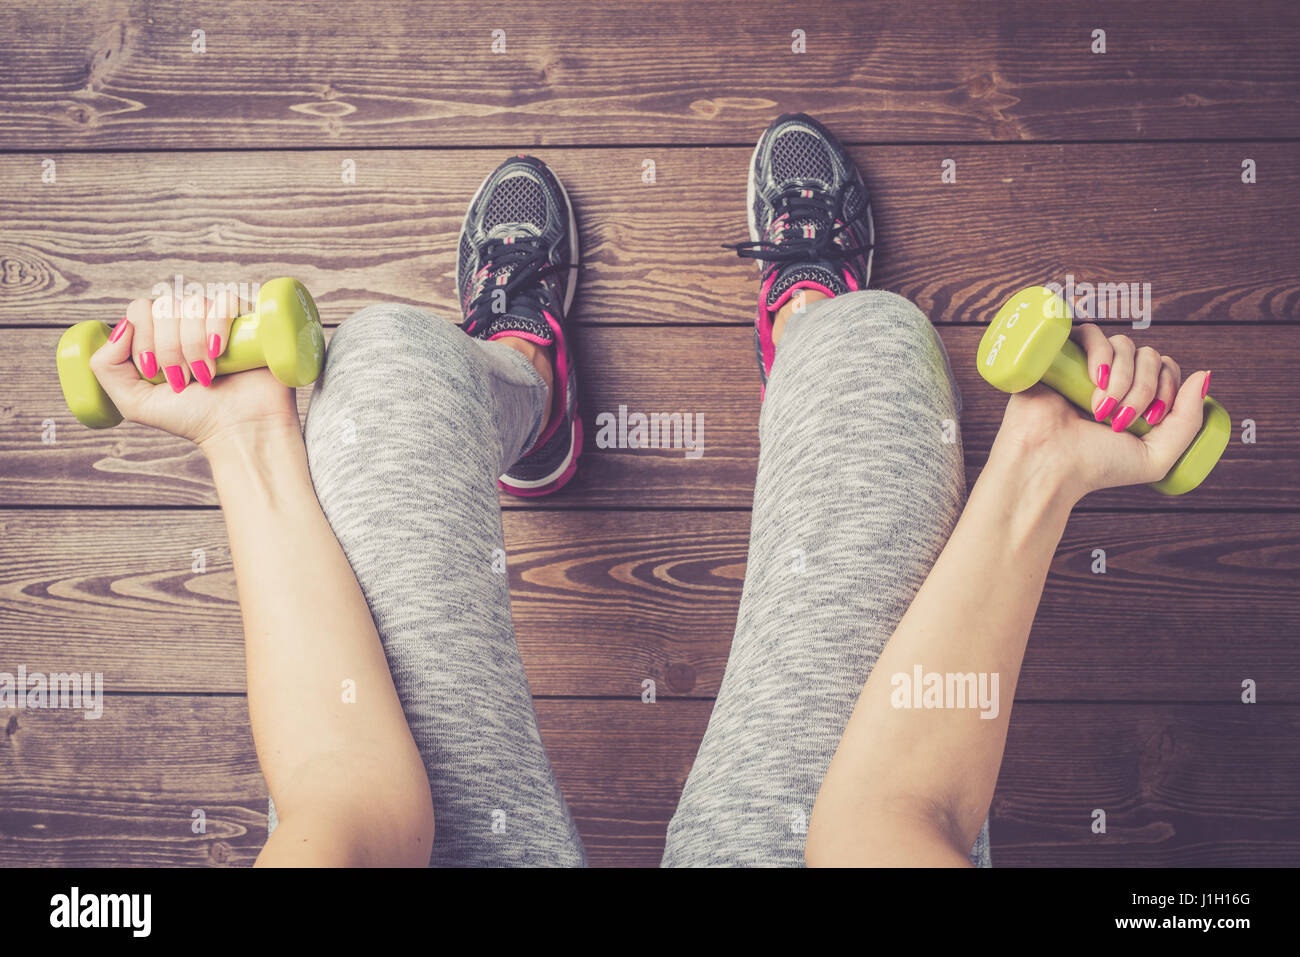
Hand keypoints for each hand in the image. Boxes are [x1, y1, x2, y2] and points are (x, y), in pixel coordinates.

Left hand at [88, 290, 299, 448]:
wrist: (239, 430)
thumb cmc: (193, 419)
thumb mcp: (134, 402)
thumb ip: (107, 367)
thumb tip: (121, 326)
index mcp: (159, 336)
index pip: (139, 310)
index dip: (143, 338)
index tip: (154, 372)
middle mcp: (186, 324)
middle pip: (163, 307)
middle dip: (169, 349)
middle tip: (183, 379)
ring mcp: (217, 320)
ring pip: (191, 305)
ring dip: (193, 345)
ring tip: (205, 375)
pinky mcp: (246, 320)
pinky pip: (224, 301)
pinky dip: (217, 326)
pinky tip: (219, 353)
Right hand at [994, 324, 1210, 499]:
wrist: (1048, 466)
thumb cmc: (1094, 467)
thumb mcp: (1157, 456)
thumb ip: (1188, 420)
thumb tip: (1205, 374)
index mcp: (1133, 398)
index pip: (1166, 370)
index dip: (1168, 388)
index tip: (1150, 419)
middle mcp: (1111, 379)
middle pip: (1149, 356)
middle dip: (1143, 388)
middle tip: (1121, 420)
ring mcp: (1085, 366)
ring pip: (1125, 344)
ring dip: (1123, 379)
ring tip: (1100, 409)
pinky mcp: (1060, 355)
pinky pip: (1092, 332)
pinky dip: (1101, 352)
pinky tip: (1096, 378)